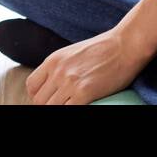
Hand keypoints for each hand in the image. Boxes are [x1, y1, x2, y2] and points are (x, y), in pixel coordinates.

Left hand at [25, 26, 154, 103]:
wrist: (125, 45)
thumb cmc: (104, 49)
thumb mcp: (73, 53)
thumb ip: (61, 67)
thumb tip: (55, 83)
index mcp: (53, 60)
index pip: (31, 86)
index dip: (37, 97)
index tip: (47, 100)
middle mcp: (57, 71)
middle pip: (39, 100)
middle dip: (47, 106)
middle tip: (60, 104)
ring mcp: (69, 82)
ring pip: (50, 107)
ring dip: (57, 109)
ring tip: (69, 105)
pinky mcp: (84, 92)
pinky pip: (68, 110)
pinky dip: (70, 111)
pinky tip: (79, 106)